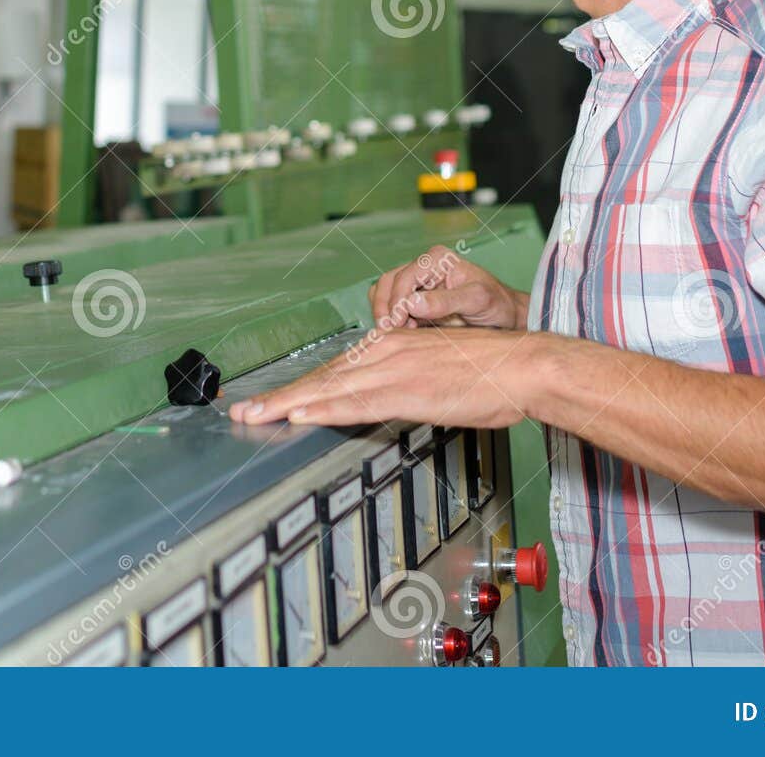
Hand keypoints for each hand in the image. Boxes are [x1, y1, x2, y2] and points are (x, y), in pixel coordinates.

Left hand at [229, 327, 550, 428]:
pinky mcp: (405, 391)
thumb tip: (387, 399)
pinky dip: (322, 409)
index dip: (299, 387)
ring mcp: (392, 370)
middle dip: (279, 397)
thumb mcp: (436, 370)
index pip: (334, 371)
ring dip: (286, 404)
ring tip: (253, 418)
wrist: (522, 365)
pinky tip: (299, 416)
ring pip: (328, 389)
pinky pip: (355, 403)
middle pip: (321, 378)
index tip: (271, 401)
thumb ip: (405, 382)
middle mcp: (384, 352)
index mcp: (391, 346)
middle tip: (242, 412)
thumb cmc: (489, 373)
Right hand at [369, 245, 528, 329]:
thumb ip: (445, 301)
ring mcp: (418, 282)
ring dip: (386, 313)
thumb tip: (412, 303)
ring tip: (401, 333)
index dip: (396, 301)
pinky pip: (391, 305)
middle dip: (387, 308)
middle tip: (390, 332)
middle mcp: (425, 266)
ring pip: (384, 292)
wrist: (504, 316)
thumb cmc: (496, 304)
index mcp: (438, 259)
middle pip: (389, 283)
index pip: (404, 277)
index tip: (395, 323)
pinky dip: (391, 317)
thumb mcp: (476, 300)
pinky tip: (405, 331)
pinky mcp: (415, 298)